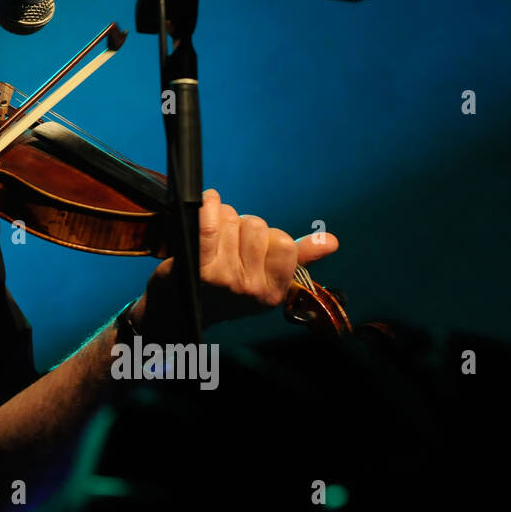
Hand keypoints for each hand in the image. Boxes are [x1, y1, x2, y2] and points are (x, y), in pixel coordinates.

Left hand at [139, 188, 339, 330]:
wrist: (178, 311)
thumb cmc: (224, 290)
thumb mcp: (265, 279)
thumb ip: (299, 258)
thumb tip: (332, 241)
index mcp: (275, 292)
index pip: (285, 242)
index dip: (268, 236)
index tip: (254, 246)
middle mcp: (252, 289)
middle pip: (257, 226)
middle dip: (243, 225)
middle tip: (229, 243)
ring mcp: (226, 279)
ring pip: (233, 220)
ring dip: (223, 218)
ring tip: (214, 238)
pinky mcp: (199, 268)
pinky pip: (209, 226)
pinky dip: (210, 207)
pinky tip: (209, 201)